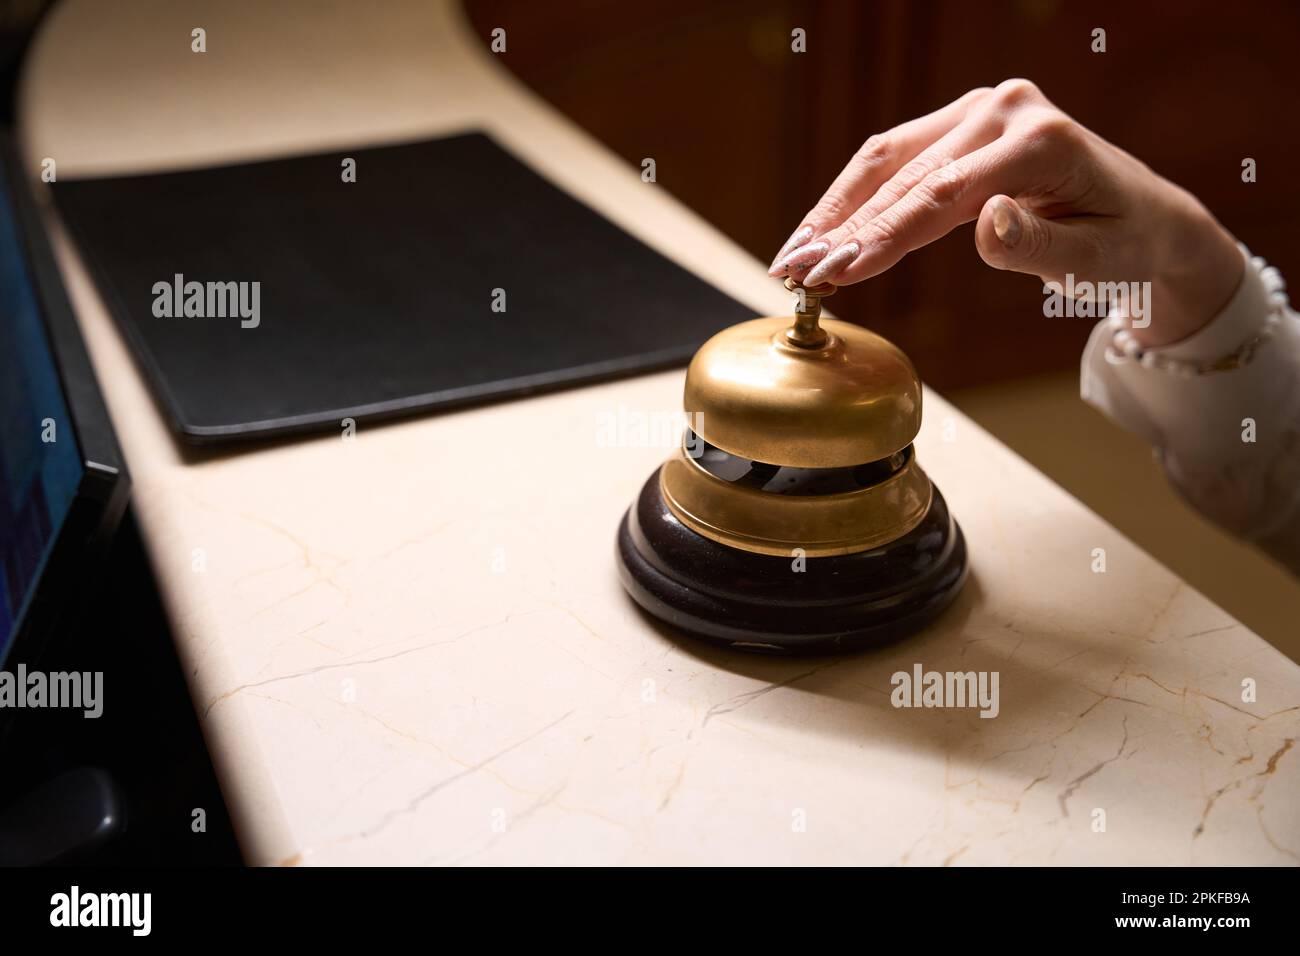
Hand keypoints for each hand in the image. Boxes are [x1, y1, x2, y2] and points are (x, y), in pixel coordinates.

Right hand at [769, 79, 1243, 346]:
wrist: (1145, 217)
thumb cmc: (1123, 244)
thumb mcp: (1095, 260)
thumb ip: (1038, 245)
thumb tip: (985, 222)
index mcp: (1040, 140)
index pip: (941, 195)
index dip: (882, 237)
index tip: (837, 273)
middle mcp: (1004, 110)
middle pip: (905, 178)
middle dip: (843, 231)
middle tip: (795, 275)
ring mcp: (980, 110)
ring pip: (887, 161)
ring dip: (834, 212)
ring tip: (792, 258)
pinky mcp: (961, 124)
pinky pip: (896, 158)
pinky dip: (853, 196)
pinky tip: (821, 230)